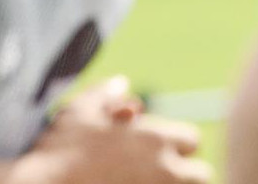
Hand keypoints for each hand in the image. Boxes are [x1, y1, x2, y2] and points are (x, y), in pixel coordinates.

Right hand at [22, 82, 208, 183]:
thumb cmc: (56, 150)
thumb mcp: (79, 112)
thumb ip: (105, 95)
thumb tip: (121, 84)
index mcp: (155, 139)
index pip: (191, 139)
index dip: (178, 145)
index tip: (162, 151)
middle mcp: (163, 169)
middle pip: (201, 175)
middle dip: (186, 175)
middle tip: (163, 175)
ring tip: (152, 183)